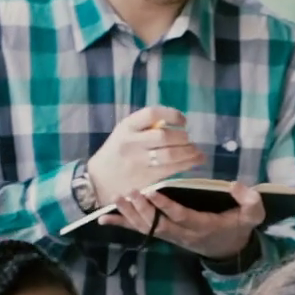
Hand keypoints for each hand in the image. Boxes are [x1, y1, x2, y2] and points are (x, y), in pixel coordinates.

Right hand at [86, 106, 203, 203]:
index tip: (182, 120)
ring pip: (170, 154)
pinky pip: (171, 170)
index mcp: (126, 127)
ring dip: (189, 152)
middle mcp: (132, 143)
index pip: (152, 113)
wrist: (99, 181)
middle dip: (183, 137)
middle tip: (189, 139)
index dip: (172, 114)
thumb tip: (174, 124)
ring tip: (196, 151)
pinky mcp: (145, 178)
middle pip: (164, 136)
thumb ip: (145, 127)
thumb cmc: (116, 153)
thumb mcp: (124, 133)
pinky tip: (194, 161)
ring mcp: (138, 162)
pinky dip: (186, 164)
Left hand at [100, 182, 264, 259]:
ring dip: (129, 215)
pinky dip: (122, 224)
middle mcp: (182, 234)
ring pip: (146, 228)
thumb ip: (249, 201)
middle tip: (129, 192)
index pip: (181, 216)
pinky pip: (140, 230)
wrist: (229, 249)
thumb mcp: (252, 216)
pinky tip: (103, 218)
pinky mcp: (164, 235)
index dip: (166, 206)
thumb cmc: (238, 228)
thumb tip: (236, 185)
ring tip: (116, 198)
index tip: (152, 191)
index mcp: (202, 226)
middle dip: (142, 209)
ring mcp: (171, 236)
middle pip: (157, 224)